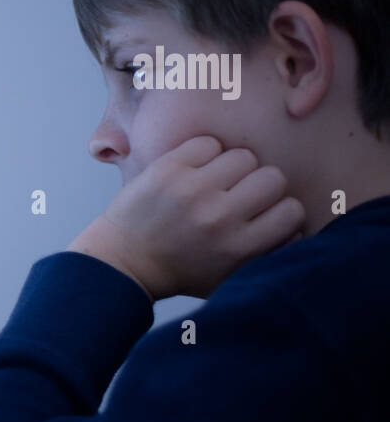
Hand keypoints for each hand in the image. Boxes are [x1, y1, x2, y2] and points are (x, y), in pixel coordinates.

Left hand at [68, 135, 305, 300]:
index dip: (281, 210)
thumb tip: (298, 228)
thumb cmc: (180, 270)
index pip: (292, 211)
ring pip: (244, 156)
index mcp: (238, 247)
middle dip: (260, 185)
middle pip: (273, 177)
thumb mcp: (229, 278)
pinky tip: (193, 171)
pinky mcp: (167, 169)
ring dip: (232, 168)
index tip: (263, 214)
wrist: (123, 260)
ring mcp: (192, 190)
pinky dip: (204, 154)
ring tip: (214, 183)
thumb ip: (268, 256)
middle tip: (238, 195)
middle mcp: (219, 217)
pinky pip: (209, 143)